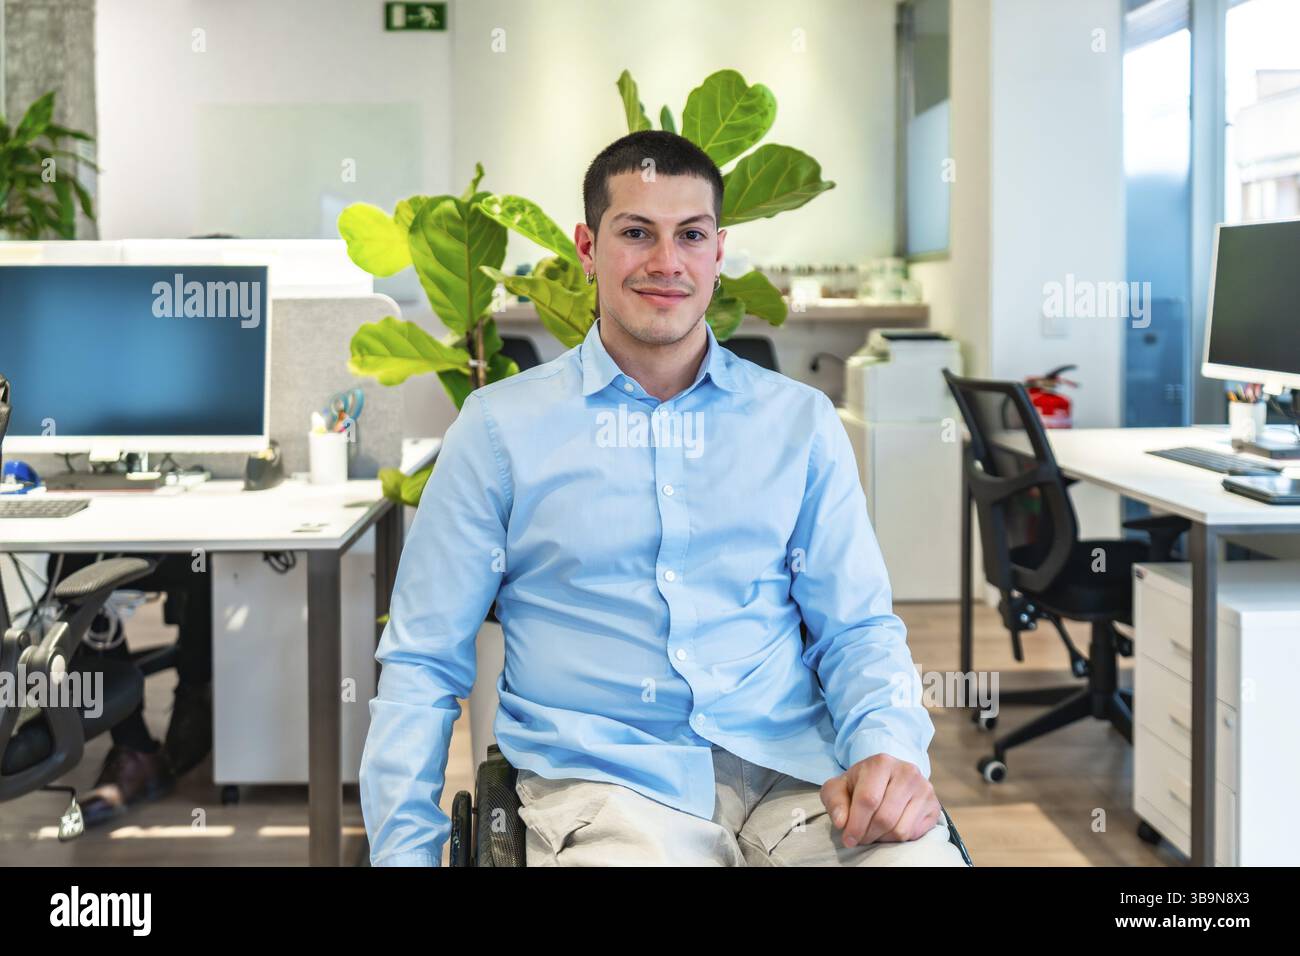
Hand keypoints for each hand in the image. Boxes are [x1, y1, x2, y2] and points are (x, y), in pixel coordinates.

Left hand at [820, 753, 940, 847]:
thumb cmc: (859, 784)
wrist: (887, 778)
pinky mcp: (934, 806)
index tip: (848, 839)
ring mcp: (924, 788)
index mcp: (881, 763)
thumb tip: (841, 822)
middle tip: (860, 838)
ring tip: (873, 831)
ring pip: (900, 829)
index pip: (868, 800)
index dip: (856, 824)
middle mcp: (907, 772)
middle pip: (884, 818)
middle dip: (867, 834)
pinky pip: (914, 834)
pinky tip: (889, 828)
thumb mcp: (839, 788)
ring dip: (882, 838)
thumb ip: (835, 802)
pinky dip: (897, 838)